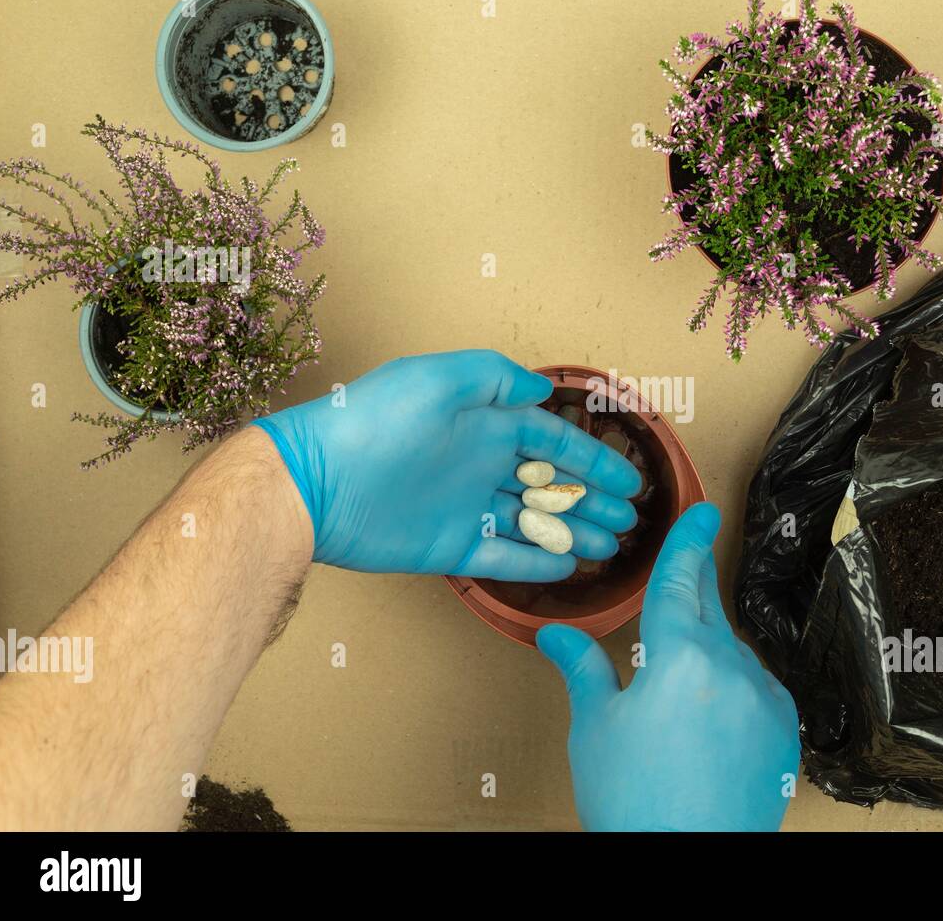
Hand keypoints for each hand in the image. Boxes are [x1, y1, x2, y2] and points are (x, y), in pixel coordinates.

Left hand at [254, 350, 640, 577]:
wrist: (313, 481)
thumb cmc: (373, 420)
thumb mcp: (436, 378)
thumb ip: (494, 377)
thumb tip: (542, 388)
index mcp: (483, 424)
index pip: (553, 440)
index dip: (593, 459)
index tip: (629, 479)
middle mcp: (479, 464)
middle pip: (550, 484)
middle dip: (592, 500)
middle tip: (628, 520)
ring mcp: (465, 507)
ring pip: (533, 521)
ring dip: (573, 532)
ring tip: (610, 546)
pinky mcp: (447, 546)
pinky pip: (501, 555)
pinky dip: (534, 561)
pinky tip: (567, 565)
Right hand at [537, 502, 800, 830]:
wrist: (689, 866)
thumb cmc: (633, 801)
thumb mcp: (596, 731)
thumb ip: (584, 670)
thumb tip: (556, 632)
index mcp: (680, 656)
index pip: (681, 581)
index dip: (687, 541)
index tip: (702, 509)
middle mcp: (731, 667)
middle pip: (709, 610)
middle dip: (695, 588)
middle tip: (688, 567)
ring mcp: (765, 699)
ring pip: (732, 654)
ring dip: (707, 652)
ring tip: (675, 690)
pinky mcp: (784, 730)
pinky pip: (754, 690)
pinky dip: (731, 689)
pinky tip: (706, 721)